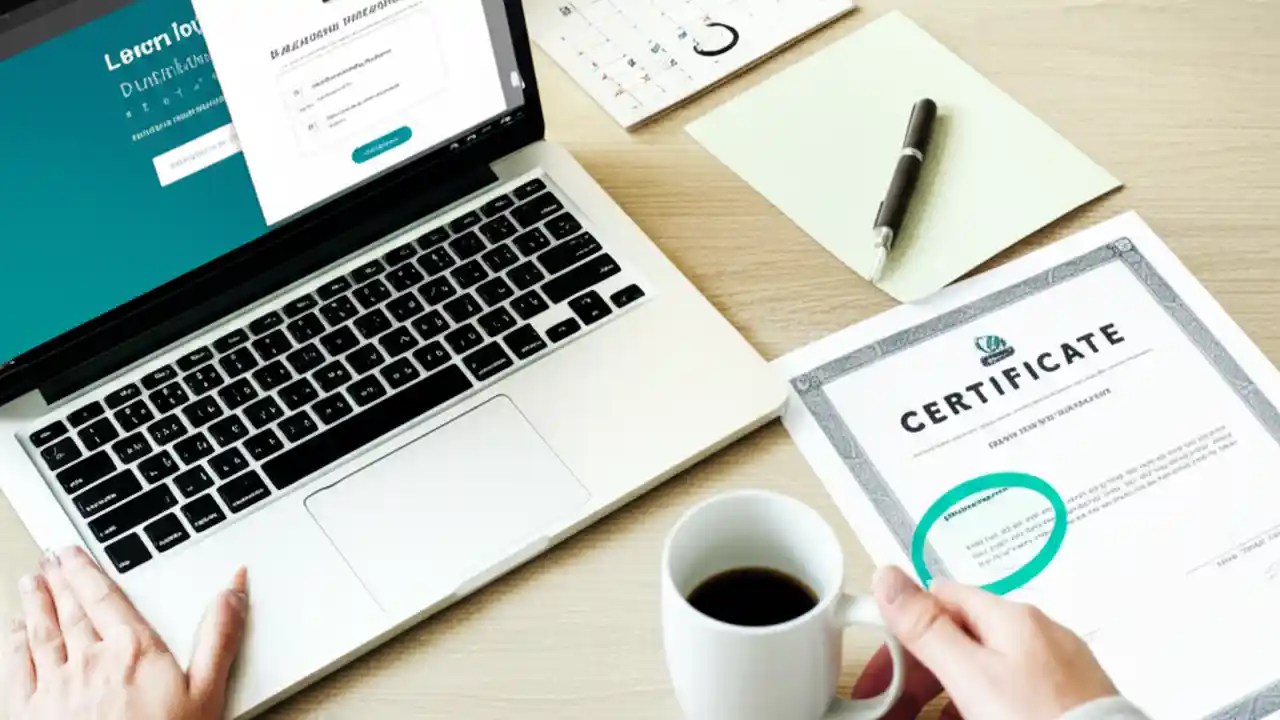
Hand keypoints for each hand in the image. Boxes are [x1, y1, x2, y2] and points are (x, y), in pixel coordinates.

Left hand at [2, 546, 247, 719]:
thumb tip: (234, 588)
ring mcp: (53, 688)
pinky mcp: (27, 714)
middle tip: (51, 559)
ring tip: (30, 582)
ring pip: (39, 633)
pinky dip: (13, 643)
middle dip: (59, 581)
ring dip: (33, 603)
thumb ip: (219, 636)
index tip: (72, 553)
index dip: (85, 571)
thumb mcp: (208, 693)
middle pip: (69, 610)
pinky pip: (15, 667)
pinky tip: (13, 630)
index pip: (104, 598)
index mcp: (133, 650)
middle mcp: (88, 661)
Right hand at [852, 566, 1116, 719]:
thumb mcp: (970, 676)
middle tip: (891, 706)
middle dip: (917, 673)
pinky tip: (964, 718)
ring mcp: (1054, 666)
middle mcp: (1036, 633)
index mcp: (1010, 617)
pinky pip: (1009, 690)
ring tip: (919, 717)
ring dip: (943, 693)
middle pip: (958, 637)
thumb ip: (927, 627)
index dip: (900, 631)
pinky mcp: (1066, 697)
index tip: (881, 667)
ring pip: (982, 667)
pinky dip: (978, 704)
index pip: (938, 598)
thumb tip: (889, 576)